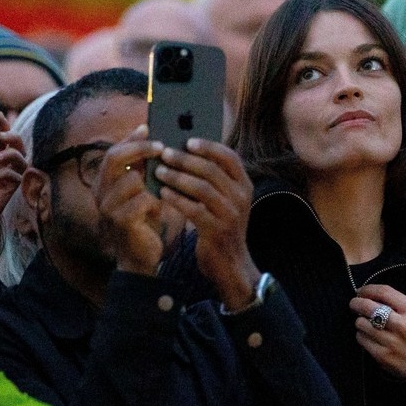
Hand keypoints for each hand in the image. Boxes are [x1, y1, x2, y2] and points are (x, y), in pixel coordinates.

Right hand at [94, 128, 166, 274]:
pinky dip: (155, 201)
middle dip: (140, 149)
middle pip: (114, 158)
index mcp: (105, 184)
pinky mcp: (120, 222)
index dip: (130, 139)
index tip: (148, 127)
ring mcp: (107, 208)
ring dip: (152, 182)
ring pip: (131, 180)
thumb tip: (153, 139)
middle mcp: (100, 193)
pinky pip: (141, 201)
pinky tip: (159, 209)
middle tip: (163, 147)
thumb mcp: (143, 192)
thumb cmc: (144, 222)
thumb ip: (143, 171)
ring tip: (164, 190)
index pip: (113, 152)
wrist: (141, 259)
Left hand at [152, 138, 259, 308]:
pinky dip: (176, 199)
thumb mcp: (226, 201)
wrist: (230, 264)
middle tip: (165, 153)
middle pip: (212, 170)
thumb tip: (186, 153)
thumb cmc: (221, 227)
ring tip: (160, 171)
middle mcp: (241, 198)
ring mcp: (230, 215)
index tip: (188, 141)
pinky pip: (194, 209)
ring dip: (178, 177)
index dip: (209, 146)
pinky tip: (163, 193)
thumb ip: (215, 180)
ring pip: (202, 188)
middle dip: (186, 159)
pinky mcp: (217, 231)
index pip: (230, 157)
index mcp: (245, 186)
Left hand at [350, 284, 405, 378]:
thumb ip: (397, 304)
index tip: (361, 291)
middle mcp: (403, 325)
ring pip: (361, 323)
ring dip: (360, 321)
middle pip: (368, 306)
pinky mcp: (383, 356)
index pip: (384, 292)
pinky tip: (368, 336)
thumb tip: (369, 295)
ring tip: (365, 323)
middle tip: (354, 304)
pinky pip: (361, 339)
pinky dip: (361, 336)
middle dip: (357, 303)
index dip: (368, 289)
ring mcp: (392, 342)